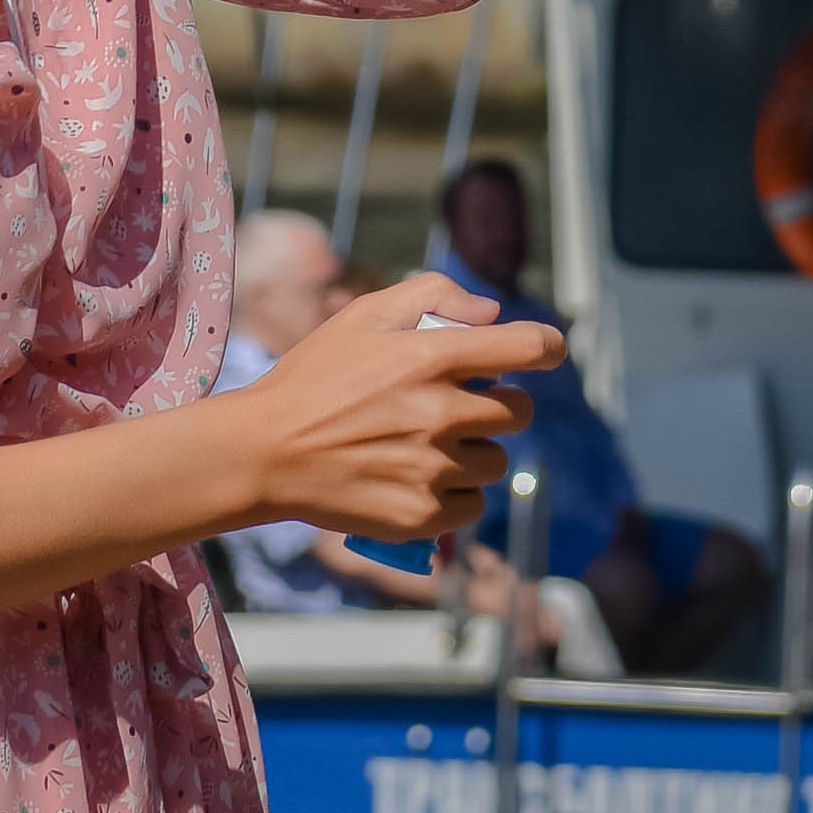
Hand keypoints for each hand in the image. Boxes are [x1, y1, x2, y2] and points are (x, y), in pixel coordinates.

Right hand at [210, 283, 561, 541]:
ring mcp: (433, 470)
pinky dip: (456, 495)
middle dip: (496, 404)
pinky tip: (420, 480)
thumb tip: (492, 313)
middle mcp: (441, 414)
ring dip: (475, 452)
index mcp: (433, 358)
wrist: (265, 453)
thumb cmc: (315, 377)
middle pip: (518, 411)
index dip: (547, 346)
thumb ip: (435, 297)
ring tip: (428, 446)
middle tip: (457, 405)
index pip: (526, 348)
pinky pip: (473, 505)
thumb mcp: (366, 315)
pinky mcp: (421, 516)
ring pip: (496, 462)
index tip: (548, 351)